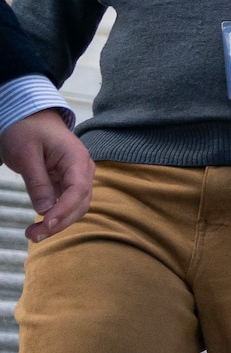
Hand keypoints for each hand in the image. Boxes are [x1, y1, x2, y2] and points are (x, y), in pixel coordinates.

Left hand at [0, 109, 93, 241]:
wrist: (29, 116)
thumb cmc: (26, 129)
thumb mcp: (26, 154)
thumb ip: (37, 182)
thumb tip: (45, 210)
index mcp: (76, 158)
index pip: (78, 190)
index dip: (64, 210)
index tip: (45, 225)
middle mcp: (83, 169)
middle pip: (81, 203)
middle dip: (60, 222)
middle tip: (33, 236)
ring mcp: (77, 176)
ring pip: (76, 206)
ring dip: (59, 222)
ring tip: (34, 233)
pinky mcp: (68, 181)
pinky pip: (67, 202)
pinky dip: (56, 215)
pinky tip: (41, 223)